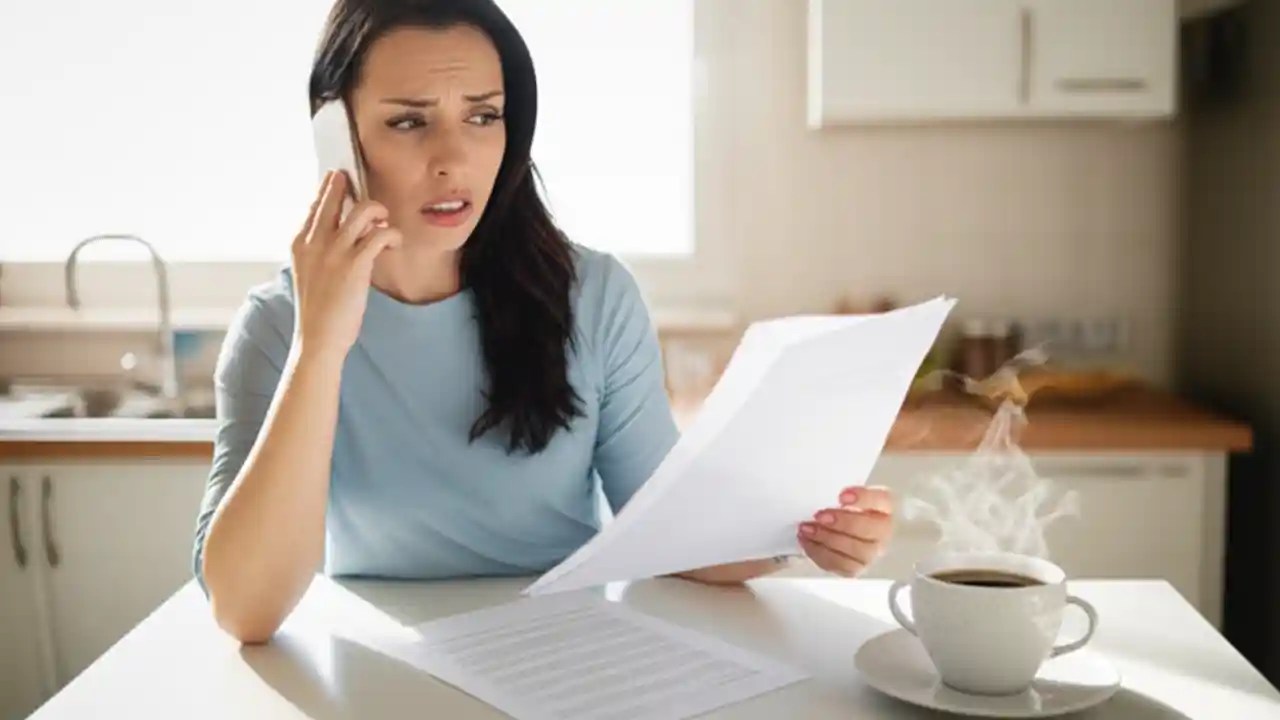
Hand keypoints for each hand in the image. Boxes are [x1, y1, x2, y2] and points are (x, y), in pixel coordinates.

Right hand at [291, 171, 401, 359]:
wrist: (318, 339)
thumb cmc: (318, 310)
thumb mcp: (308, 273)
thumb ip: (318, 251)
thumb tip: (339, 233)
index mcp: (300, 244)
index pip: (315, 205)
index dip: (328, 188)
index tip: (339, 178)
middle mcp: (315, 242)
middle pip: (332, 197)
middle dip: (346, 183)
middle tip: (358, 180)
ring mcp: (335, 252)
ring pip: (362, 210)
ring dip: (378, 211)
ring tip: (384, 222)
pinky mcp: (355, 265)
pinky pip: (380, 234)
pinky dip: (392, 234)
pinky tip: (394, 243)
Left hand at [797, 486, 893, 576]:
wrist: (831, 528)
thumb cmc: (837, 508)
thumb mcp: (837, 495)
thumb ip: (835, 493)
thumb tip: (819, 496)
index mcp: (883, 506)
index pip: (882, 499)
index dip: (864, 498)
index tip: (842, 495)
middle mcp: (882, 531)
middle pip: (871, 530)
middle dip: (844, 523)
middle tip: (820, 516)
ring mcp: (871, 552)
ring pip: (858, 551)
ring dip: (828, 539)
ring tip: (808, 529)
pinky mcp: (856, 568)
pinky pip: (842, 566)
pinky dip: (821, 553)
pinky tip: (807, 541)